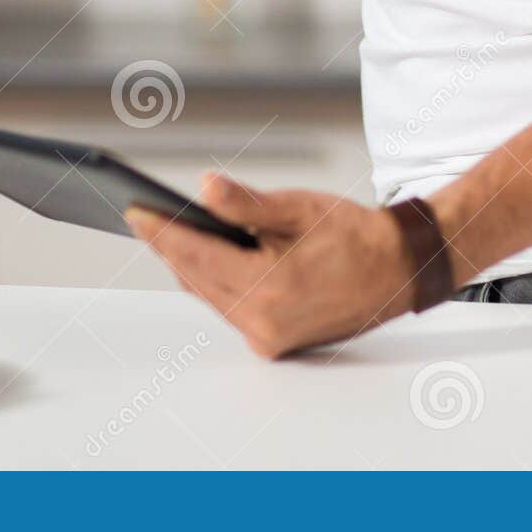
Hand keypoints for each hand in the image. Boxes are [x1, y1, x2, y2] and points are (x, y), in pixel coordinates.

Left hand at [126, 173, 414, 358]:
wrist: (398, 271)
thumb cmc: (355, 237)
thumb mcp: (298, 208)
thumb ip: (245, 202)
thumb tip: (203, 189)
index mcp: (267, 287)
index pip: (194, 255)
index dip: (160, 231)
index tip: (133, 211)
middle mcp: (263, 322)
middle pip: (195, 278)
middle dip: (169, 245)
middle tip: (144, 216)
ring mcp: (268, 338)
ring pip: (210, 295)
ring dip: (191, 264)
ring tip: (168, 231)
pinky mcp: (275, 343)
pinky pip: (229, 308)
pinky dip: (215, 282)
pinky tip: (208, 257)